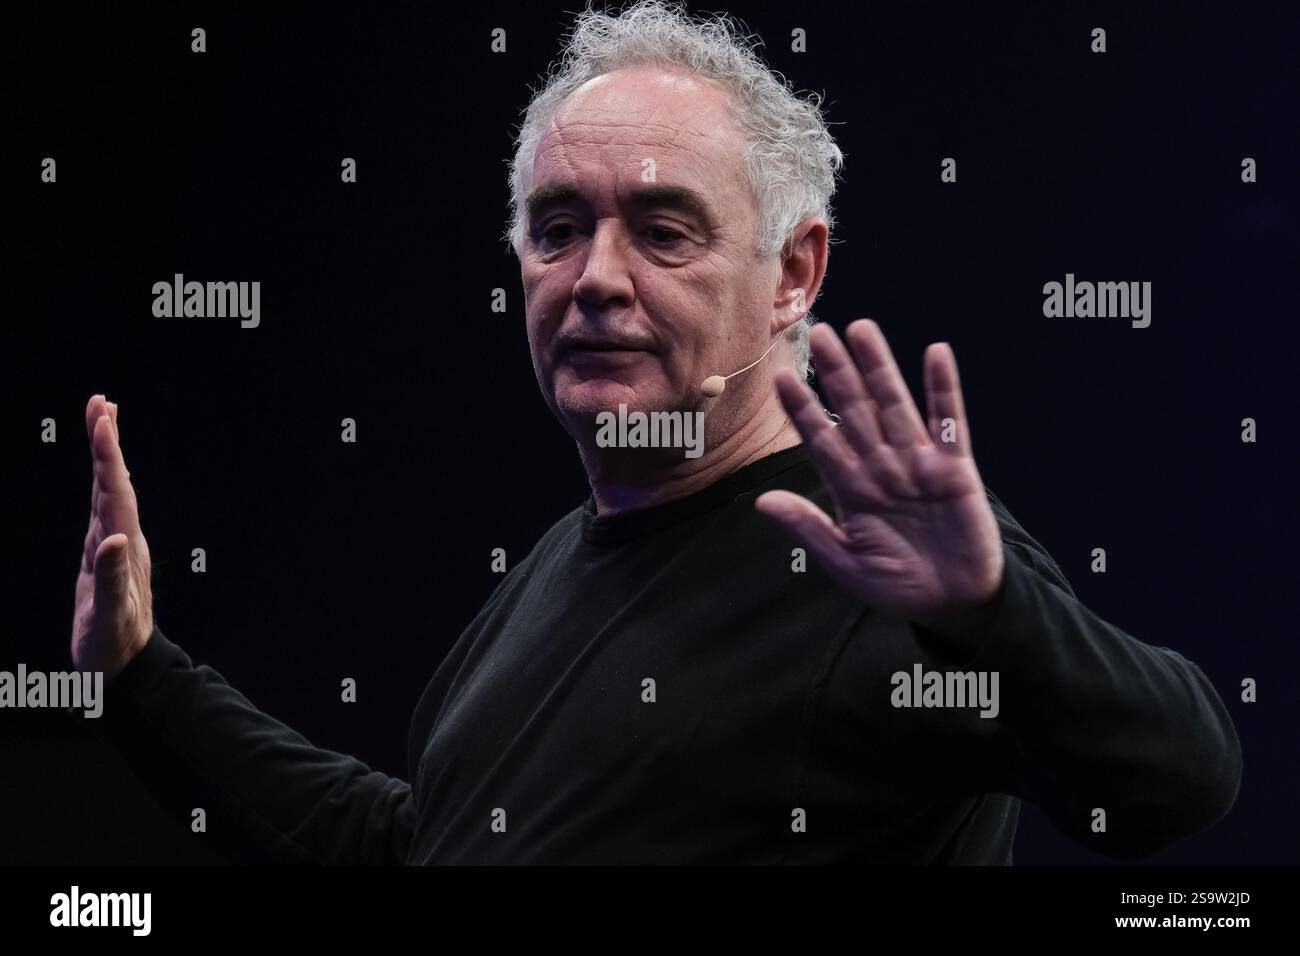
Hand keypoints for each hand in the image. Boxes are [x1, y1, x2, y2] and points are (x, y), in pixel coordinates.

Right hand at [71, 395, 154, 676]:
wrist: (124, 666)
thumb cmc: (113, 646)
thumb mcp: (108, 616)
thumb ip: (109, 579)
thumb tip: (114, 539)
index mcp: (123, 547)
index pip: (115, 491)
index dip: (108, 453)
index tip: (103, 418)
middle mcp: (122, 539)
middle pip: (114, 481)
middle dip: (108, 440)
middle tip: (101, 400)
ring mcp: (115, 545)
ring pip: (110, 490)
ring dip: (107, 454)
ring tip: (103, 418)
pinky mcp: (106, 555)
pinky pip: (104, 508)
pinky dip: (101, 482)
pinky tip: (102, 472)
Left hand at [756, 320, 1003, 628]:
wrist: (953, 605)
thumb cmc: (898, 586)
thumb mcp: (846, 563)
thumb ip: (809, 528)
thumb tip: (763, 502)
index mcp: (852, 490)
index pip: (820, 442)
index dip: (802, 411)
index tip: (780, 379)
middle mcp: (882, 468)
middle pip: (855, 412)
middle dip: (837, 374)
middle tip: (819, 333)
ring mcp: (918, 464)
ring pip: (895, 406)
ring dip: (879, 368)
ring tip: (862, 330)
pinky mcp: (956, 469)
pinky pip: (950, 422)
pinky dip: (944, 389)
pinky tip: (936, 353)